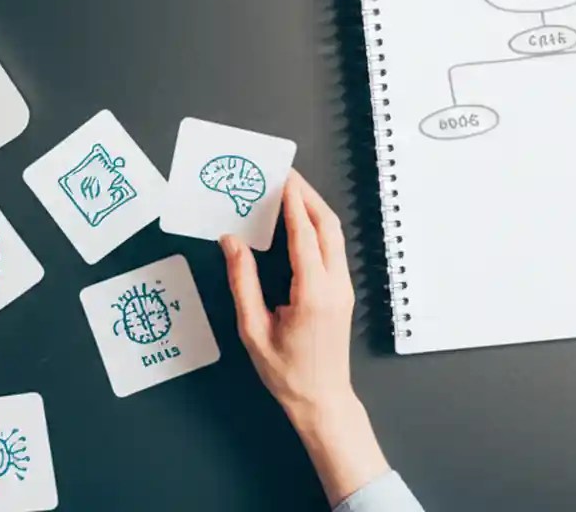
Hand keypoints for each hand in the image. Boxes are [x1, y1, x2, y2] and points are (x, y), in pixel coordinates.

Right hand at [221, 171, 387, 505]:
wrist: (322, 400)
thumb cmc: (285, 372)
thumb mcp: (252, 329)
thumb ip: (242, 281)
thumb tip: (231, 242)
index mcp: (312, 293)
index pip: (305, 235)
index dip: (293, 203)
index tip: (281, 178)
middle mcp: (334, 285)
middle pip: (327, 226)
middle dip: (307, 196)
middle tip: (284, 174)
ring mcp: (344, 288)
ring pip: (334, 235)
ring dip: (314, 209)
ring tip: (290, 191)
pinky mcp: (343, 292)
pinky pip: (333, 249)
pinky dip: (317, 228)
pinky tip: (298, 222)